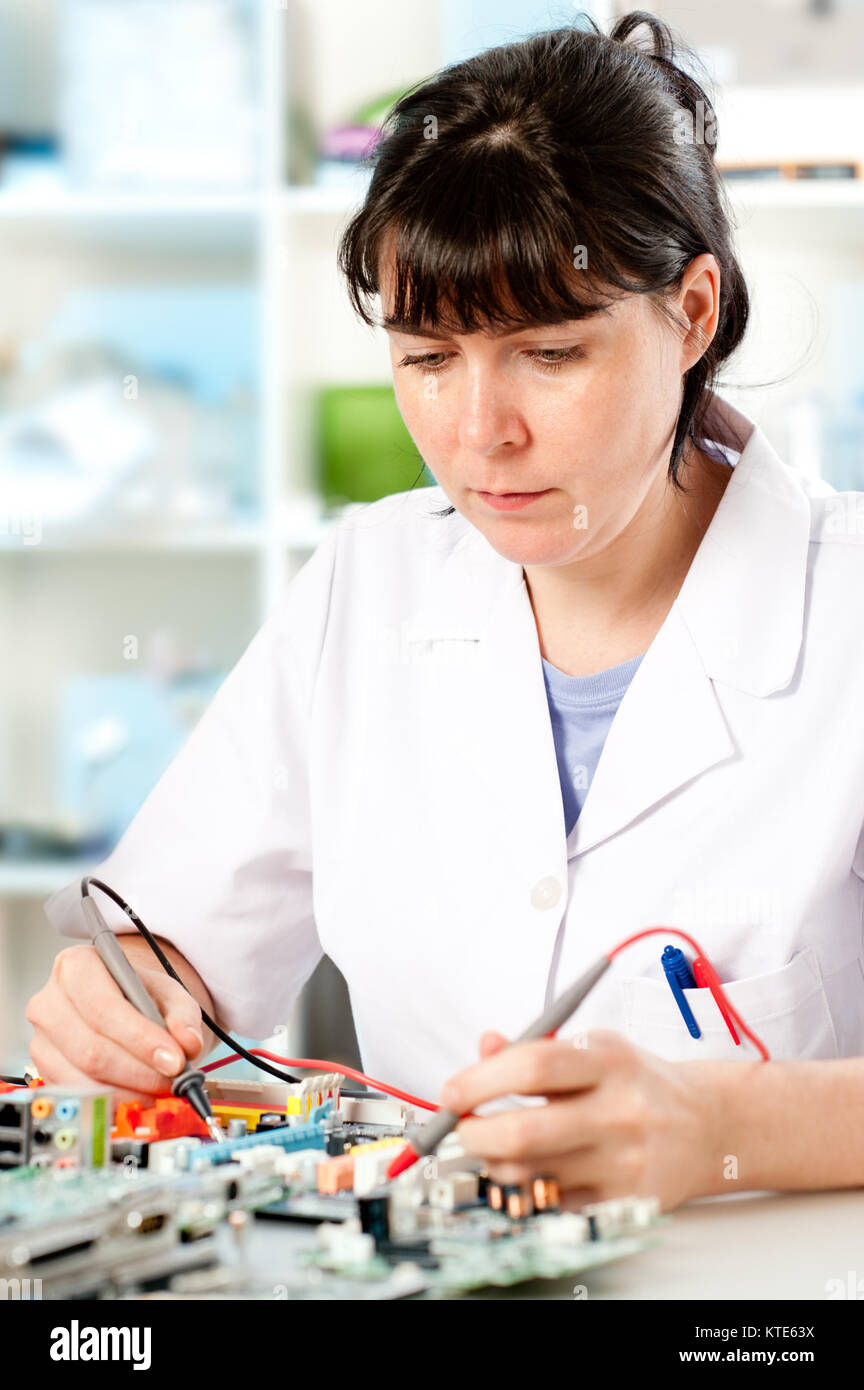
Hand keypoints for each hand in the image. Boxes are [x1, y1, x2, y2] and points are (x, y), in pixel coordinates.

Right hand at [26, 942, 205, 1104]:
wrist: (121, 1005)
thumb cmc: (140, 994)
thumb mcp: (168, 992)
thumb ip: (183, 1014)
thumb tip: (188, 1043)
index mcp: (76, 967)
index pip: (103, 1008)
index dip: (140, 1039)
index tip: (174, 1060)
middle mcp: (49, 1003)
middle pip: (90, 1049)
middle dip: (139, 1072)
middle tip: (173, 1081)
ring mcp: (41, 1041)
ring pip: (83, 1079)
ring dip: (129, 1092)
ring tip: (161, 1090)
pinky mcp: (45, 1071)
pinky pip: (78, 1097)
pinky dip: (114, 1101)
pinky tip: (139, 1096)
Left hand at [438, 1028, 720, 1211]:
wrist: (707, 1126)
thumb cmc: (637, 1082)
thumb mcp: (595, 1048)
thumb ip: (537, 1048)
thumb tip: (484, 1046)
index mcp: (609, 1060)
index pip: (532, 1066)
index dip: (479, 1080)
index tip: (452, 1092)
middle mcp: (620, 1111)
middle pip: (523, 1132)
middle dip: (473, 1134)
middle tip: (462, 1128)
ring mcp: (624, 1162)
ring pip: (529, 1174)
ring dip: (493, 1164)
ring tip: (493, 1148)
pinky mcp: (623, 1201)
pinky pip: (551, 1202)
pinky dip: (526, 1188)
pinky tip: (528, 1171)